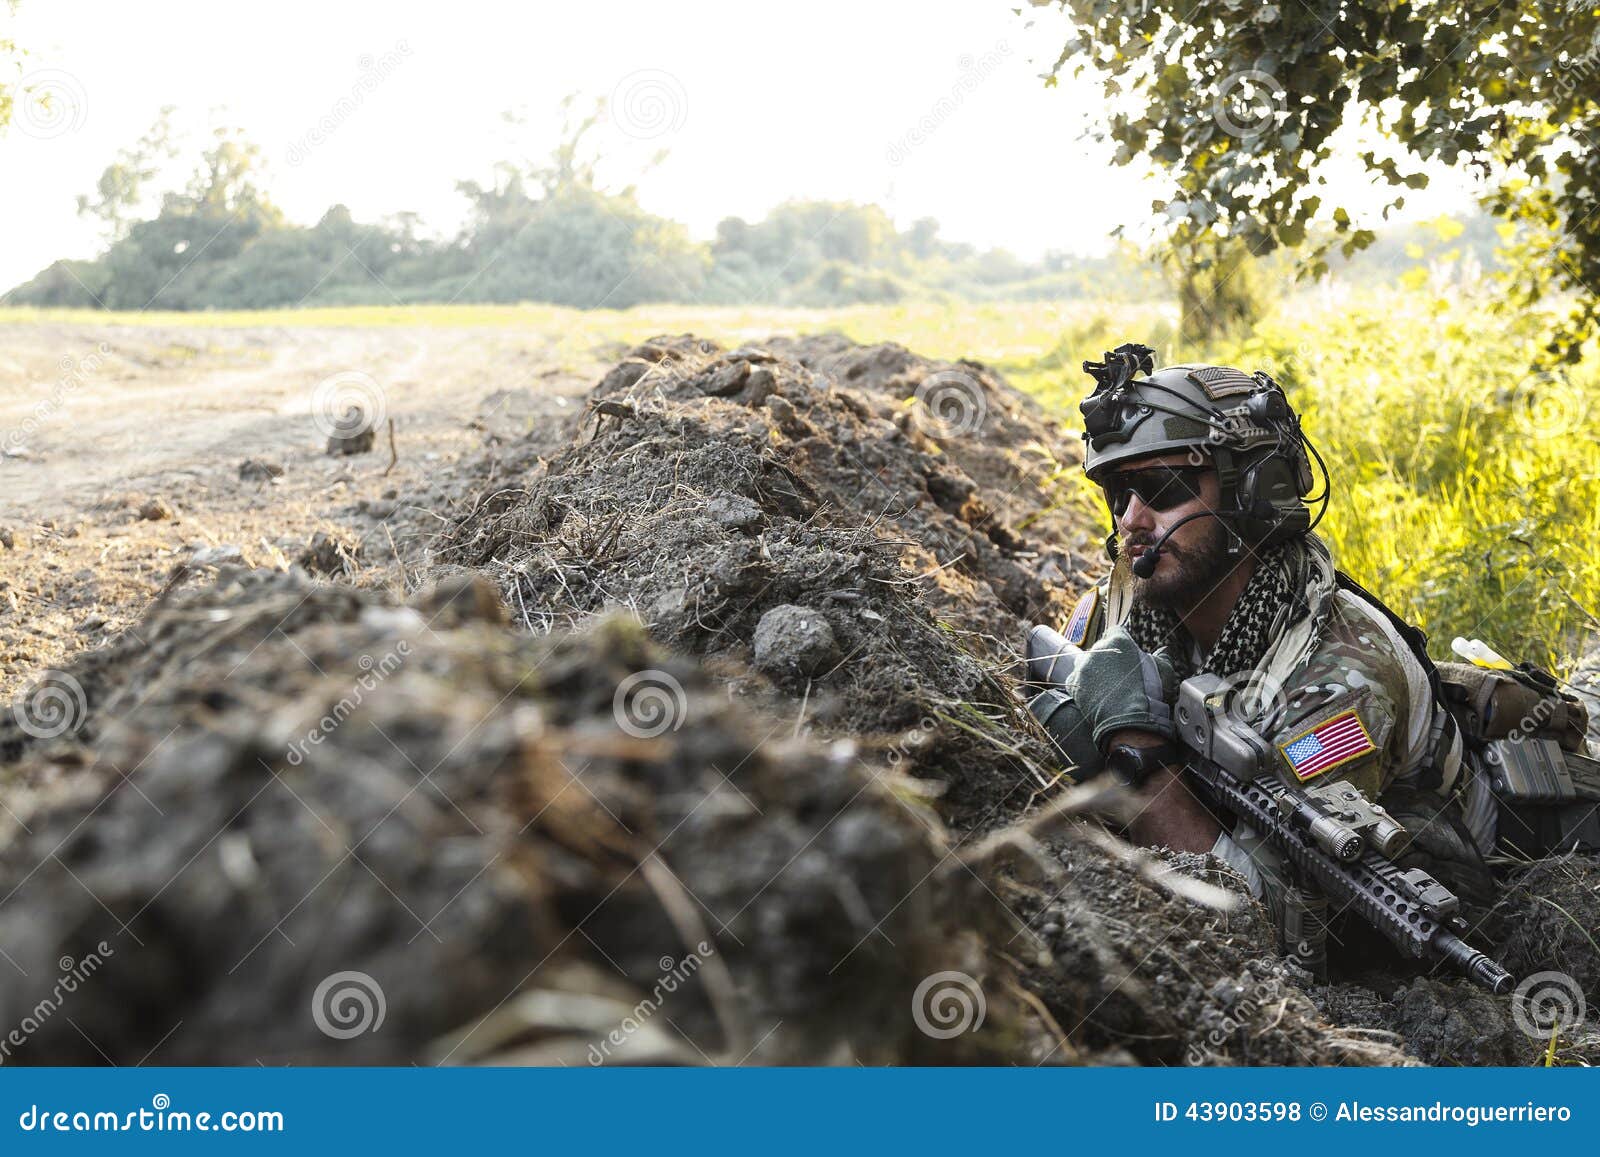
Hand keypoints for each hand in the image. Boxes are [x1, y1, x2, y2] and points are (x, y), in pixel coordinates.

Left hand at [1060, 626, 1176, 751]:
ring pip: (1086, 662)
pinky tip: (1095, 693)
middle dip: (1108, 657)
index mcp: (1119, 640)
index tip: (1126, 652)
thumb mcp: (1164, 670)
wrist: (1130, 719)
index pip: (1116, 630)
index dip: (1122, 641)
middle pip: (1100, 647)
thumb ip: (1162, 655)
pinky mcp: (1074, 683)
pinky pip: (1076, 679)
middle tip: (1119, 673)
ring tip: (1106, 684)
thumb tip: (1164, 649)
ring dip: (1094, 669)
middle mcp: (1098, 649)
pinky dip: (1083, 685)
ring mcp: (1083, 666)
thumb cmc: (1149, 693)